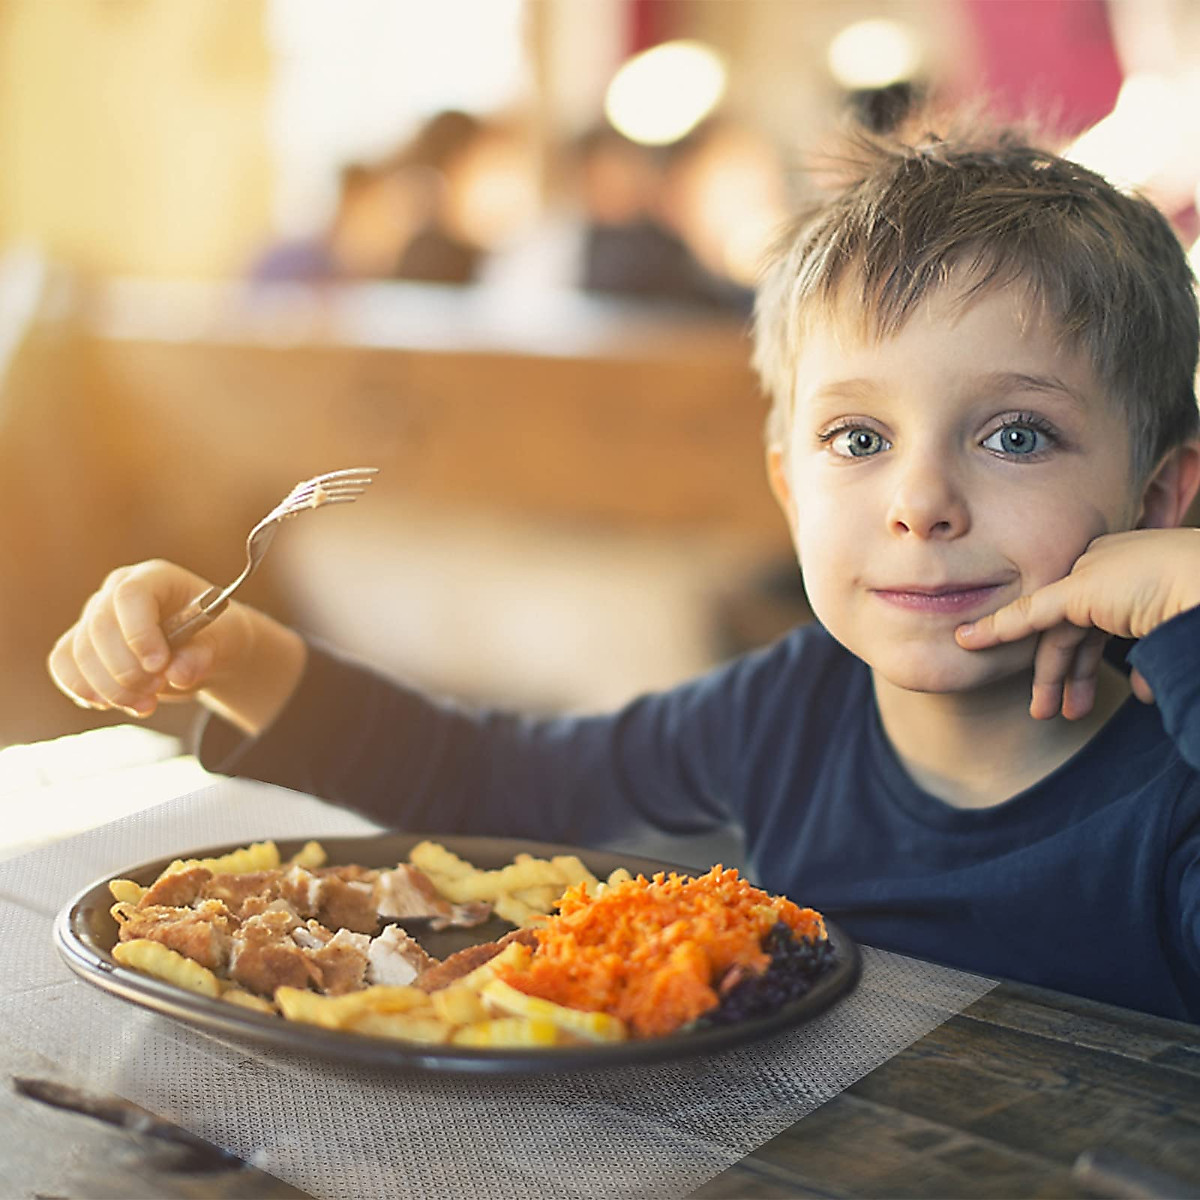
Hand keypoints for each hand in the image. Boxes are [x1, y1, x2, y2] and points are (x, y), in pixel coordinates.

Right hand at [47, 560, 250, 718]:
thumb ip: (202, 656)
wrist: (204, 652)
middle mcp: (117, 591)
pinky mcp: (81, 644)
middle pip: (99, 626)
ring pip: (78, 651)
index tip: (159, 667)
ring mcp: (95, 616)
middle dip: (125, 669)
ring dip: (109, 688)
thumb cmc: (214, 638)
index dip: (138, 633)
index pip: (130, 596)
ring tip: (145, 704)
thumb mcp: (222, 643)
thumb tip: (179, 673)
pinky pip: (64, 665)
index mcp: (155, 578)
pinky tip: (111, 703)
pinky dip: (83, 689)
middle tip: (155, 691)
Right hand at [955, 528, 1199, 720]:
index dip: (1004, 631)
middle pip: (1070, 635)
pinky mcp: (1173, 621)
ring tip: (1078, 713)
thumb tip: (979, 632)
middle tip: (1044, 713)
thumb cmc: (1150, 577)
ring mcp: (1145, 600)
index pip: (1040, 609)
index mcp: (1088, 563)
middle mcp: (1114, 579)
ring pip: (1102, 647)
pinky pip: (1145, 652)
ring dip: (1085, 682)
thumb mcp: (1077, 590)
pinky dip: (1138, 676)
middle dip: (1054, 676)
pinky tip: (1139, 694)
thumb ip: (1028, 612)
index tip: (970, 646)